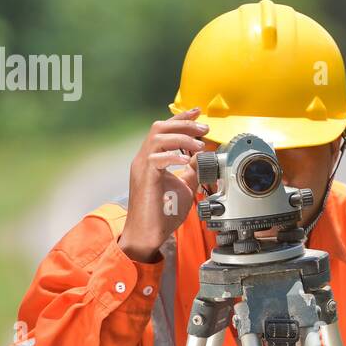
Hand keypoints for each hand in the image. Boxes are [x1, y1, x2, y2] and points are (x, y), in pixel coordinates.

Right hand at [119, 108, 208, 261]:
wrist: (147, 234)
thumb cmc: (162, 214)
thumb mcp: (183, 186)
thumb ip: (190, 170)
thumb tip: (202, 157)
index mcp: (152, 159)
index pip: (165, 130)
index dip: (181, 119)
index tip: (197, 112)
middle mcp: (144, 159)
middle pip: (160, 128)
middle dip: (184, 124)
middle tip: (204, 128)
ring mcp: (142, 167)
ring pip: (158, 138)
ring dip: (182, 138)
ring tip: (199, 145)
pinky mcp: (144, 177)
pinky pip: (156, 158)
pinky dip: (173, 156)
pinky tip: (186, 160)